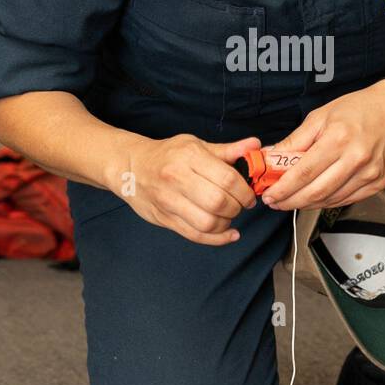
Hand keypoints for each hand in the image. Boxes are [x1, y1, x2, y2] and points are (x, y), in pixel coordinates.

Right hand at [106, 133, 260, 244]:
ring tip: (229, 215)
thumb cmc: (167, 155)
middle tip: (240, 205)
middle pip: (218, 202)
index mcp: (189, 156)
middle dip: (237, 207)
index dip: (244, 191)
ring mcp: (169, 201)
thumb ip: (227, 150)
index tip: (248, 195)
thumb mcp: (196, 145)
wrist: (130, 167)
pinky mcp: (164, 219)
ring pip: (208, 222)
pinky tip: (229, 234)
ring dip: (227, 223)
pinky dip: (217, 239)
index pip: (227, 178)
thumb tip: (255, 145)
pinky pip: (195, 235)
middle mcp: (177, 178)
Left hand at [262, 80, 384, 210]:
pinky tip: (316, 197)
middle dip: (290, 201)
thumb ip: (295, 141)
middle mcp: (356, 159)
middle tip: (276, 201)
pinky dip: (327, 202)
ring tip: (292, 200)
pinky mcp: (378, 183)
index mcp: (338, 139)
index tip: (269, 194)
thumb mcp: (321, 116)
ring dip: (307, 204)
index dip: (283, 188)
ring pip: (330, 200)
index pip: (303, 173)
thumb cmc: (360, 108)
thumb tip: (272, 157)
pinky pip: (347, 200)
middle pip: (315, 192)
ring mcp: (370, 174)